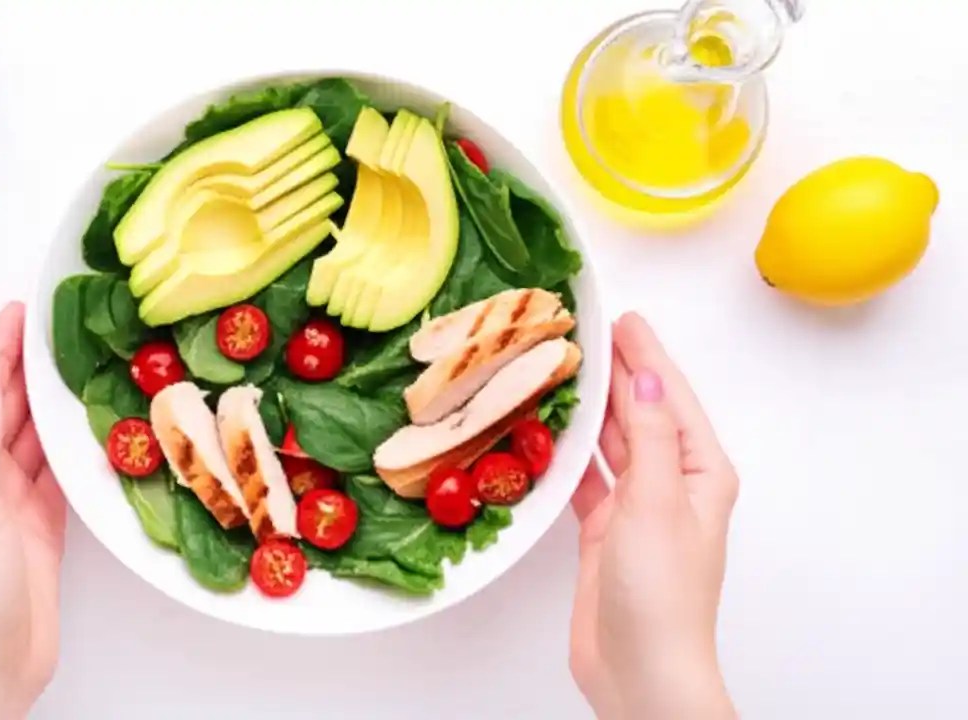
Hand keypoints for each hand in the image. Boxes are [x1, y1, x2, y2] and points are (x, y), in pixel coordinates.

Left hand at [0, 303, 66, 719]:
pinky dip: (71, 448)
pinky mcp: (37, 528)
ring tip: (79, 362)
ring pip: (32, 438)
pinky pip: (56, 474)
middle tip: (60, 325)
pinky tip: (89, 426)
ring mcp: (5, 504)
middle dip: (27, 366)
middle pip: (3, 407)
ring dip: (51, 403)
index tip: (21, 309)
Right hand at [569, 313, 739, 719]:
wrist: (641, 672)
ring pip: (608, 443)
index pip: (668, 397)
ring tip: (561, 369)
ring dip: (587, 409)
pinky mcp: (604, 532)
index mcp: (699, 473)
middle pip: (638, 414)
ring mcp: (636, 508)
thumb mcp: (655, 503)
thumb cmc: (661, 595)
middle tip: (582, 332)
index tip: (621, 317)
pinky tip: (546, 432)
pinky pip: (583, 478)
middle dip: (614, 374)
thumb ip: (646, 437)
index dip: (645, 355)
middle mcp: (670, 484)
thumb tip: (643, 376)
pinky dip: (565, 454)